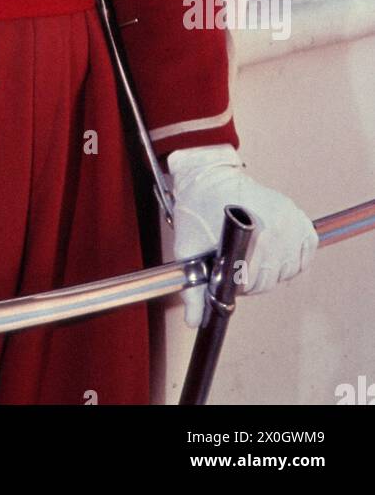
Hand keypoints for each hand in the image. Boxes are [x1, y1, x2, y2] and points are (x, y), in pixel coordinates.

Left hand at [167, 144, 318, 328]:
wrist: (209, 174)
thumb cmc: (196, 206)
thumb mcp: (188, 248)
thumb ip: (193, 289)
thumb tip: (193, 320)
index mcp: (251, 237)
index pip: (253, 285)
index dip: (237, 286)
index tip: (228, 274)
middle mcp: (276, 229)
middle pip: (271, 279)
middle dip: (252, 279)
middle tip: (237, 265)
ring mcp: (290, 220)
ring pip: (289, 268)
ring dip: (273, 270)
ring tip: (253, 256)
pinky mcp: (297, 215)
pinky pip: (307, 249)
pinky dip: (295, 256)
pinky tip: (276, 251)